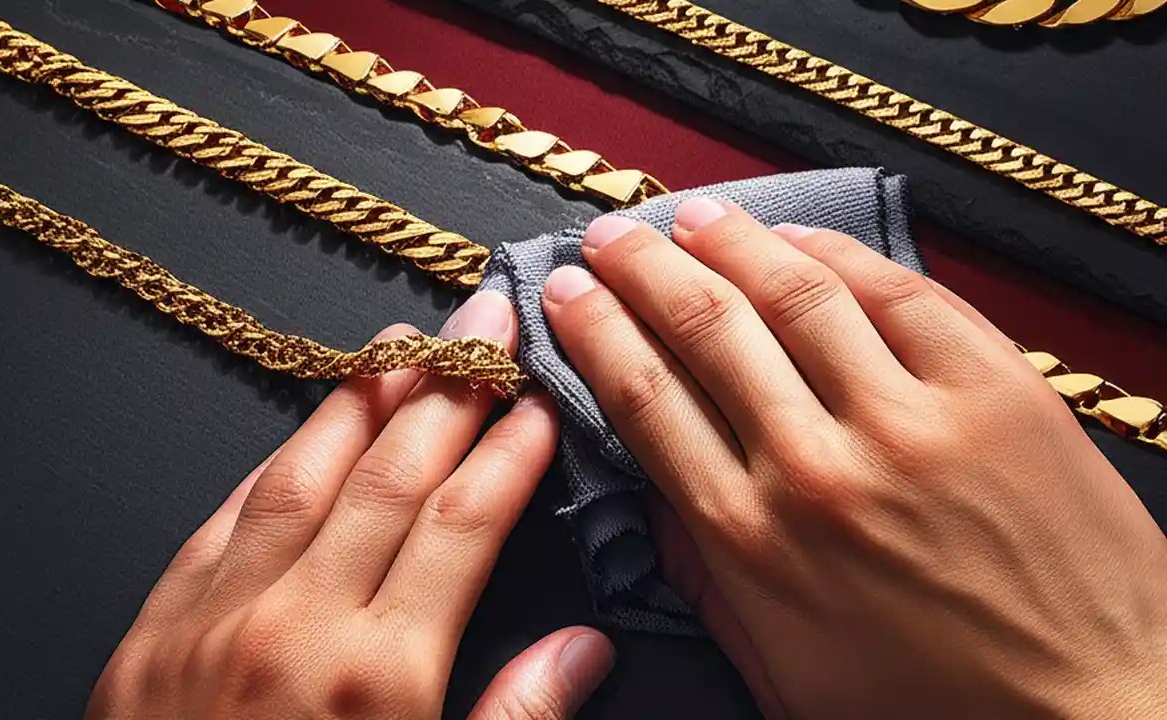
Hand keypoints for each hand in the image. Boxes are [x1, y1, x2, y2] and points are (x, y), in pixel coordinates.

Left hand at [87, 292, 613, 719]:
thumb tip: (583, 650)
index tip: (541, 403)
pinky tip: (302, 430)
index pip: (463, 523)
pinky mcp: (151, 634)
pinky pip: (218, 521)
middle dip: (447, 389)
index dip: (509, 453)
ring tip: (397, 339)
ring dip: (357, 400)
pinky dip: (269, 466)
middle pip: (391, 476)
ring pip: (301, 476)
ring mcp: (214, 621)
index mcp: (380, 681)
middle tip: (484, 321)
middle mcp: (297, 627)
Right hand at [541, 198, 1166, 717]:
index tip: (568, 292)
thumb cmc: (934, 709)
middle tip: (611, 235)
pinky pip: (902, 295)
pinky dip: (840, 254)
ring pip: (795, 293)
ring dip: (728, 241)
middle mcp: (818, 468)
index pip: (646, 398)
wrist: (1100, 710)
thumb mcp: (783, 676)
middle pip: (706, 327)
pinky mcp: (998, 394)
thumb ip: (706, 580)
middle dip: (642, 267)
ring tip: (689, 215)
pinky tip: (800, 235)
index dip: (596, 331)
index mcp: (754, 542)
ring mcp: (913, 422)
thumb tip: (649, 495)